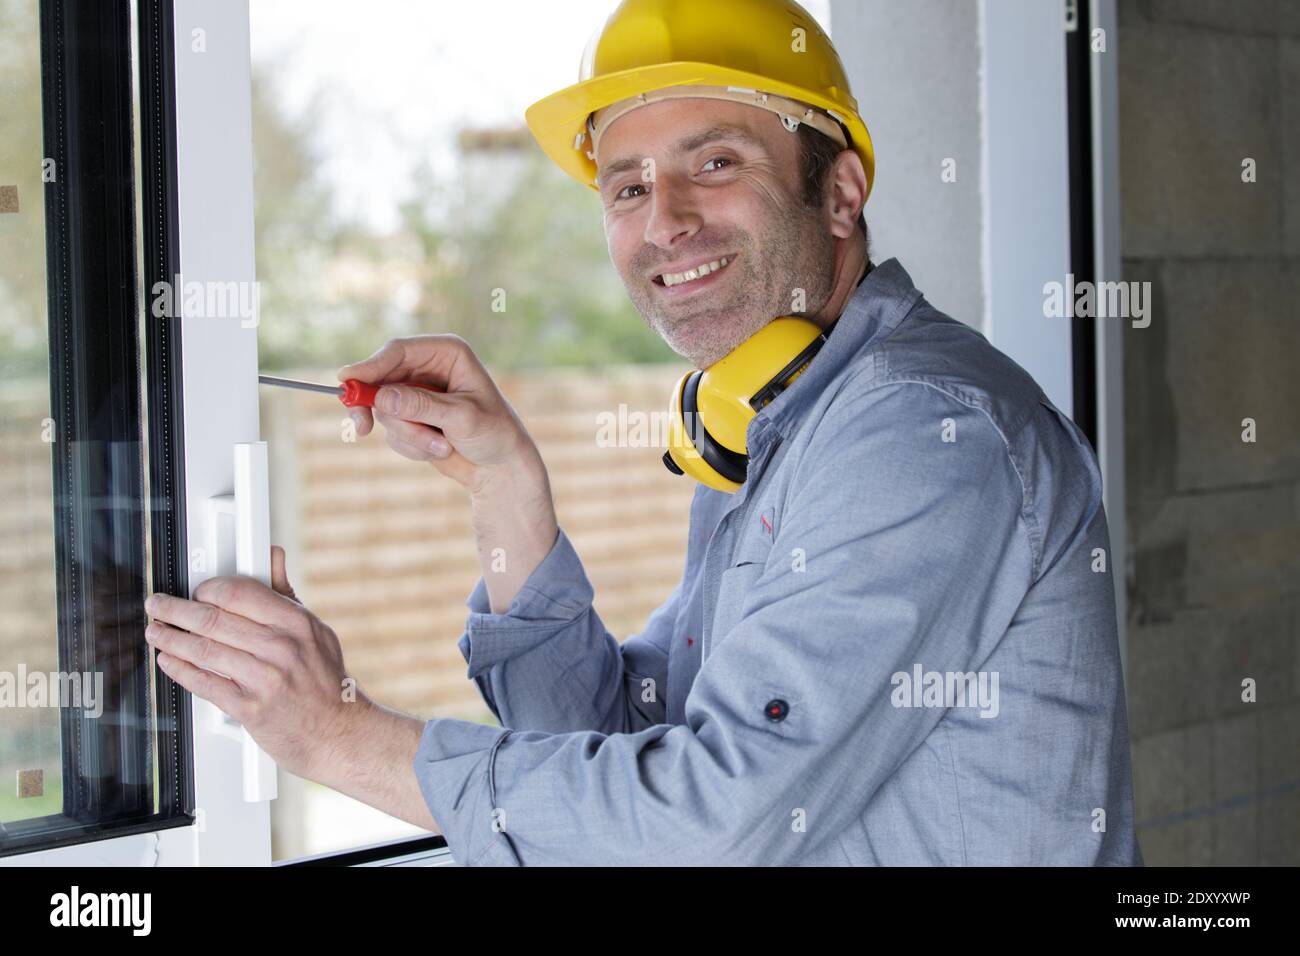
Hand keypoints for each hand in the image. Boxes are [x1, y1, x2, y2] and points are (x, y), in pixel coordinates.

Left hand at [144, 546, 361, 781]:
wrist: (336, 733)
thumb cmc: (324, 682)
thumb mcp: (315, 631)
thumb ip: (286, 594)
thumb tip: (272, 555)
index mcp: (297, 623)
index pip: (239, 592)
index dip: (208, 589)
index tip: (195, 592)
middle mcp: (282, 648)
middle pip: (214, 619)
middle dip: (175, 610)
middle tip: (158, 606)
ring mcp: (265, 678)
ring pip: (204, 650)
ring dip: (171, 639)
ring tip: (156, 631)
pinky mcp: (250, 708)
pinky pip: (205, 683)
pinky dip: (180, 669)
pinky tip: (168, 660)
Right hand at [339, 333, 540, 492]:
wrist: (502, 467)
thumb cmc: (494, 433)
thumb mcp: (461, 418)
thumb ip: (421, 406)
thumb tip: (382, 396)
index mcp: (447, 353)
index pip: (398, 351)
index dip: (370, 365)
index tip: (347, 380)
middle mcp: (428, 368)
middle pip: (379, 377)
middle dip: (375, 406)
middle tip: (363, 427)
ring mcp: (417, 393)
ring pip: (385, 410)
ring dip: (410, 435)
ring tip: (443, 446)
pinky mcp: (411, 417)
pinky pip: (392, 431)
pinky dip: (412, 446)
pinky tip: (440, 450)